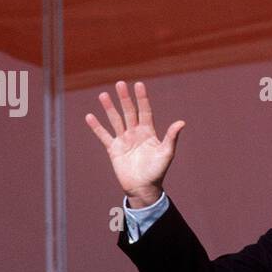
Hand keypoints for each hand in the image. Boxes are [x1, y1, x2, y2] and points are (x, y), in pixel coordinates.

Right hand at [85, 80, 184, 206]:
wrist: (143, 188)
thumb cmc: (157, 171)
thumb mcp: (166, 153)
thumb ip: (171, 137)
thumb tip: (182, 122)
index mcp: (148, 132)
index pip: (145, 111)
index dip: (142, 98)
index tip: (139, 84)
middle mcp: (135, 133)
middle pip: (129, 112)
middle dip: (124, 98)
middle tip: (120, 83)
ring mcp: (123, 140)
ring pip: (115, 120)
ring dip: (109, 108)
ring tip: (103, 95)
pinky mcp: (113, 149)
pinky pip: (103, 135)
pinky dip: (96, 127)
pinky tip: (89, 116)